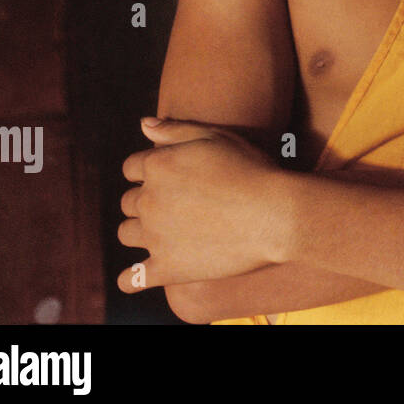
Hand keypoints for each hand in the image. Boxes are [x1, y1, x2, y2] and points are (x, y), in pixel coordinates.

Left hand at [117, 118, 290, 292]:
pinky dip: (131, 279)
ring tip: (164, 233)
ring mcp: (155, 237)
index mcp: (158, 166)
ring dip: (139, 231)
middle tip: (175, 205)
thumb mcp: (217, 137)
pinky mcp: (167, 268)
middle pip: (128, 201)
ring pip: (126, 233)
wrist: (277, 215)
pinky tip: (139, 276)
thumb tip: (143, 124)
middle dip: (146, 200)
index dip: (149, 171)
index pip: (131, 167)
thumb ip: (176, 130)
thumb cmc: (252, 170)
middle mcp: (149, 200)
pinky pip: (132, 279)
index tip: (170, 178)